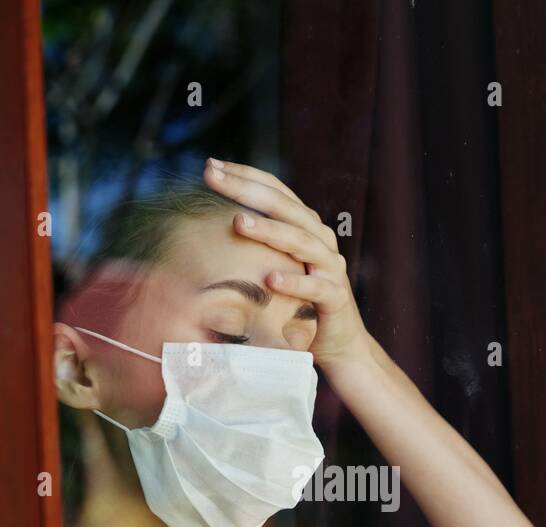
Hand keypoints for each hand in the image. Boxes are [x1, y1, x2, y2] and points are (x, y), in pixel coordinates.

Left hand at [203, 158, 373, 373]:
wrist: (339, 342)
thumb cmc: (299, 303)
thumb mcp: (276, 266)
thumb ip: (256, 245)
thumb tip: (207, 230)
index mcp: (305, 226)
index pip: (275, 191)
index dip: (244, 175)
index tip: (210, 165)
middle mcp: (320, 239)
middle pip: (284, 207)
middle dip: (246, 190)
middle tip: (212, 176)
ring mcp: (331, 267)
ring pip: (301, 241)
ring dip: (269, 231)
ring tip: (237, 223)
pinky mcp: (336, 297)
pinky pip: (315, 287)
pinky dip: (295, 282)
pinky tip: (270, 279)